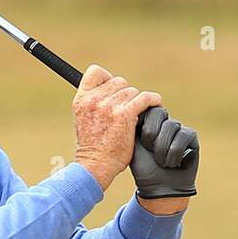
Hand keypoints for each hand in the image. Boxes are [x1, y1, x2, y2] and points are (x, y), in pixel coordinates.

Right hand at [73, 65, 163, 191]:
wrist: (95, 166)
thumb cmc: (92, 148)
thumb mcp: (83, 120)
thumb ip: (93, 104)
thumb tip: (111, 91)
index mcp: (81, 99)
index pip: (95, 72)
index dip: (107, 79)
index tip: (113, 92)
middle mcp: (94, 99)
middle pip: (119, 82)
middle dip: (125, 95)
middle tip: (127, 111)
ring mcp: (109, 105)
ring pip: (132, 91)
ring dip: (137, 102)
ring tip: (137, 116)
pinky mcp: (125, 114)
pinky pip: (145, 98)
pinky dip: (153, 101)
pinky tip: (155, 106)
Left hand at [130, 106, 198, 199]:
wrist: (160, 189)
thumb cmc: (144, 169)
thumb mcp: (132, 147)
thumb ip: (132, 128)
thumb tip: (132, 108)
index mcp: (147, 122)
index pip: (145, 108)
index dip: (141, 125)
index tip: (140, 143)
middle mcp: (163, 122)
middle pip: (158, 112)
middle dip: (150, 133)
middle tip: (149, 149)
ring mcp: (178, 128)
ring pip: (171, 125)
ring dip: (162, 148)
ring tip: (161, 162)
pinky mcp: (191, 136)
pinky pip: (183, 135)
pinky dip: (174, 152)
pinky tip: (173, 163)